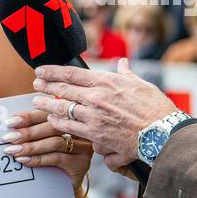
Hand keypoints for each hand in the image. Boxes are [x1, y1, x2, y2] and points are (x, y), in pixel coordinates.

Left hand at [2, 107, 93, 190]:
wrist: (64, 185)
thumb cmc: (50, 160)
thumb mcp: (41, 142)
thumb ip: (31, 131)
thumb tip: (9, 127)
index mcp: (68, 119)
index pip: (47, 114)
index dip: (28, 117)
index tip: (10, 123)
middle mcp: (78, 130)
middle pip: (52, 127)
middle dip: (27, 132)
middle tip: (9, 138)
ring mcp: (82, 146)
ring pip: (54, 143)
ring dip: (31, 147)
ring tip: (14, 151)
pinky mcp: (81, 163)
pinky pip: (58, 158)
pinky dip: (39, 159)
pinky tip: (25, 160)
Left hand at [31, 59, 177, 164]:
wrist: (161, 133)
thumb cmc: (154, 108)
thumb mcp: (140, 85)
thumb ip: (126, 74)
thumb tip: (122, 63)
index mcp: (106, 82)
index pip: (72, 73)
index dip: (53, 71)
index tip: (41, 70)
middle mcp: (96, 97)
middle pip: (62, 90)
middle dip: (46, 86)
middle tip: (35, 84)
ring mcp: (93, 116)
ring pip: (62, 109)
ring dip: (47, 105)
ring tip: (37, 102)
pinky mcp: (94, 134)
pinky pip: (70, 127)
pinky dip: (59, 122)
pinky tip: (52, 120)